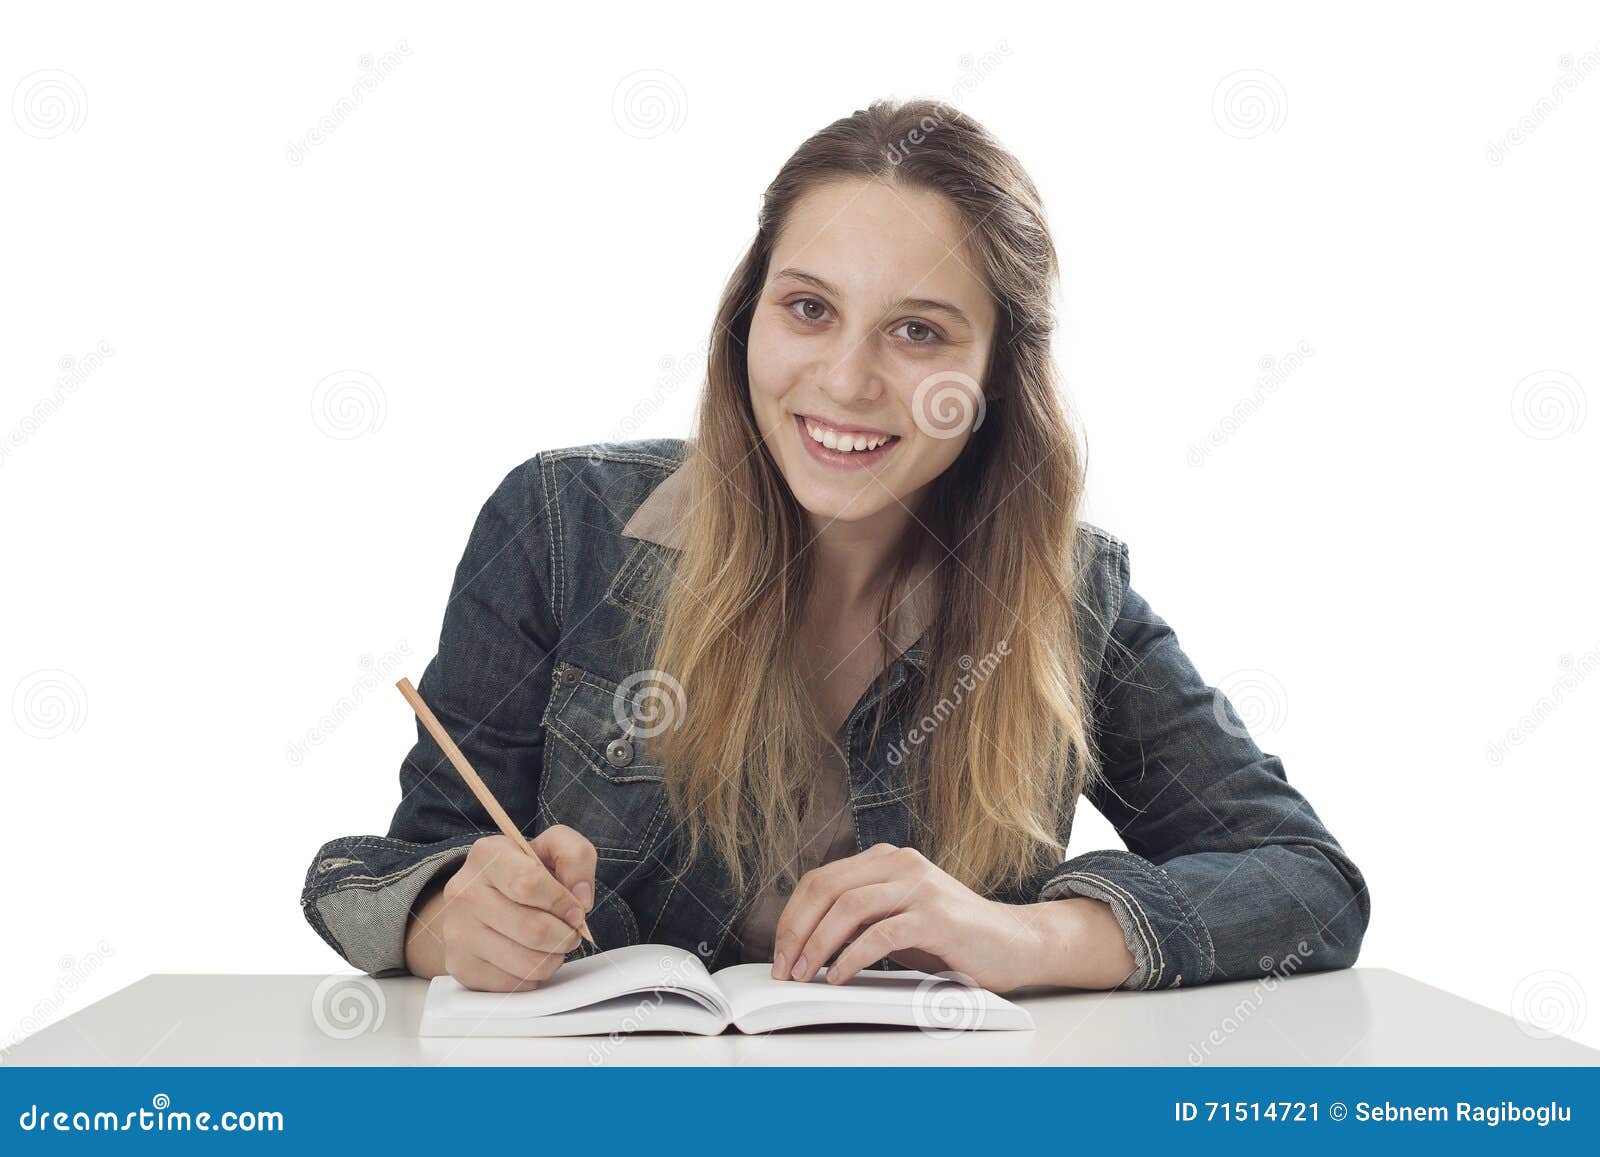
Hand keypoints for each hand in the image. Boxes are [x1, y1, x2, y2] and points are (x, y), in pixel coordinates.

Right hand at [429, 826, 596, 991]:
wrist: (481, 900)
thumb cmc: (524, 874)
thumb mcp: (553, 848)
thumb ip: (577, 856)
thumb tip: (581, 897)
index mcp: (487, 855)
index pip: (528, 883)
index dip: (562, 901)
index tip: (576, 908)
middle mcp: (464, 891)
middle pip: (533, 929)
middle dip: (565, 935)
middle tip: (570, 931)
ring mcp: (458, 931)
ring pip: (528, 963)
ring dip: (554, 957)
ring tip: (553, 944)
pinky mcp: (462, 966)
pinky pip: (515, 984)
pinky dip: (534, 975)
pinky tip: (530, 956)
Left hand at [770, 843, 1057, 993]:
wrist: (1014, 943)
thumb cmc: (951, 937)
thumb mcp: (897, 918)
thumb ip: (860, 918)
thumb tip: (804, 943)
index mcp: (886, 858)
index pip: (820, 879)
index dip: (792, 916)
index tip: (780, 951)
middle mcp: (900, 863)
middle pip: (826, 888)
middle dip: (796, 931)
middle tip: (785, 968)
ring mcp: (919, 886)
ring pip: (848, 907)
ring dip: (817, 945)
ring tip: (806, 975)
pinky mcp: (936, 916)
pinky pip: (880, 933)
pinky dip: (851, 957)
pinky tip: (839, 977)